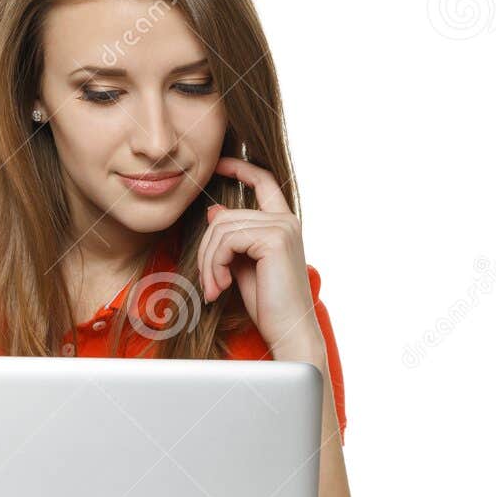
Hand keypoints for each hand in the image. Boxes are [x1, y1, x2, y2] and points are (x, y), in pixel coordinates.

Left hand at [199, 156, 324, 360]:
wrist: (289, 331)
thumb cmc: (268, 305)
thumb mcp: (243, 266)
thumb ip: (233, 239)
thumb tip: (215, 211)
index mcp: (282, 224)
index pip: (262, 180)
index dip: (239, 167)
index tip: (217, 165)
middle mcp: (286, 220)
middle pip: (225, 216)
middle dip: (206, 250)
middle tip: (208, 284)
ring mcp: (282, 227)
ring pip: (221, 229)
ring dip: (208, 263)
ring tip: (214, 289)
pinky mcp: (274, 238)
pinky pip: (226, 241)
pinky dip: (215, 265)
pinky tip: (222, 287)